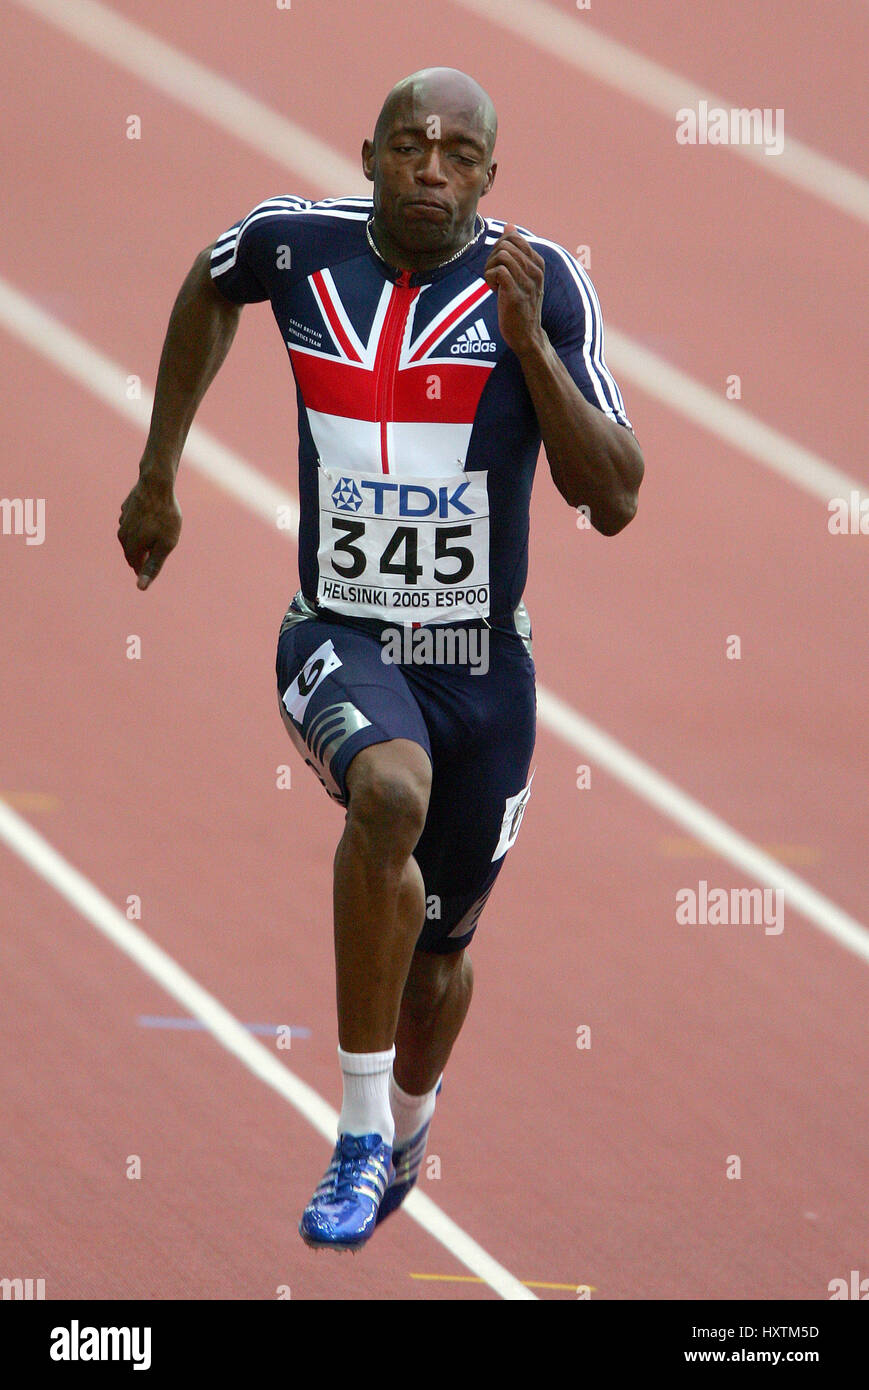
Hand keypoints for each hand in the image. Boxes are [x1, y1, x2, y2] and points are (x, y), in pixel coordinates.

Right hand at [117, 473, 181, 589]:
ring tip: (158, 528)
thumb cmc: (165, 516)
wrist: (156, 484)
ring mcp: (123, 520)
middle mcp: (123, 534)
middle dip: (146, 552)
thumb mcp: (165, 545)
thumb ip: (153, 567)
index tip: (162, 554)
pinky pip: (133, 522)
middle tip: (163, 540)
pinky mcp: (126, 509)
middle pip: (133, 552)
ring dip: (143, 537)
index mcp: (131, 546)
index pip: (137, 565)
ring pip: (132, 536)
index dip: (149, 566)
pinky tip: (151, 516)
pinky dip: (141, 523)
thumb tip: (140, 588)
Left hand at [483, 225, 545, 355]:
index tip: (500, 266)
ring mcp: (528, 282)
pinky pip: (498, 271)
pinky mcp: (516, 294)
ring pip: (501, 255)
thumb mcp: (521, 275)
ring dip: (490, 268)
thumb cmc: (520, 305)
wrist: (527, 335)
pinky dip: (490, 278)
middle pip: (505, 244)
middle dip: (492, 257)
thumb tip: (509, 226)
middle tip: (493, 276)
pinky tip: (494, 291)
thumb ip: (516, 251)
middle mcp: (536, 270)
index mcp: (538, 263)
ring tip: (494, 283)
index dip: (499, 249)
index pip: (513, 237)